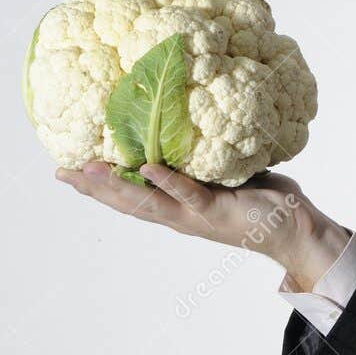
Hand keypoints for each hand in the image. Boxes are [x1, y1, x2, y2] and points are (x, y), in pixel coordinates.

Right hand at [56, 161, 350, 289]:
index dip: (98, 187)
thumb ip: (201, 160)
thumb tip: (187, 124)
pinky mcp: (218, 210)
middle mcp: (181, 216)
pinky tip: (147, 168)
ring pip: (149, 203)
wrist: (293, 230)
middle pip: (128, 204)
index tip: (67, 170)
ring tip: (90, 170)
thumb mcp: (223, 176)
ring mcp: (197, 215)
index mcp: (178, 208)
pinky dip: (168, 183)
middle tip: (62, 172)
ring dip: (118, 187)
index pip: (130, 197)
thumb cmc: (261, 201)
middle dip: (94, 189)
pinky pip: (189, 194)